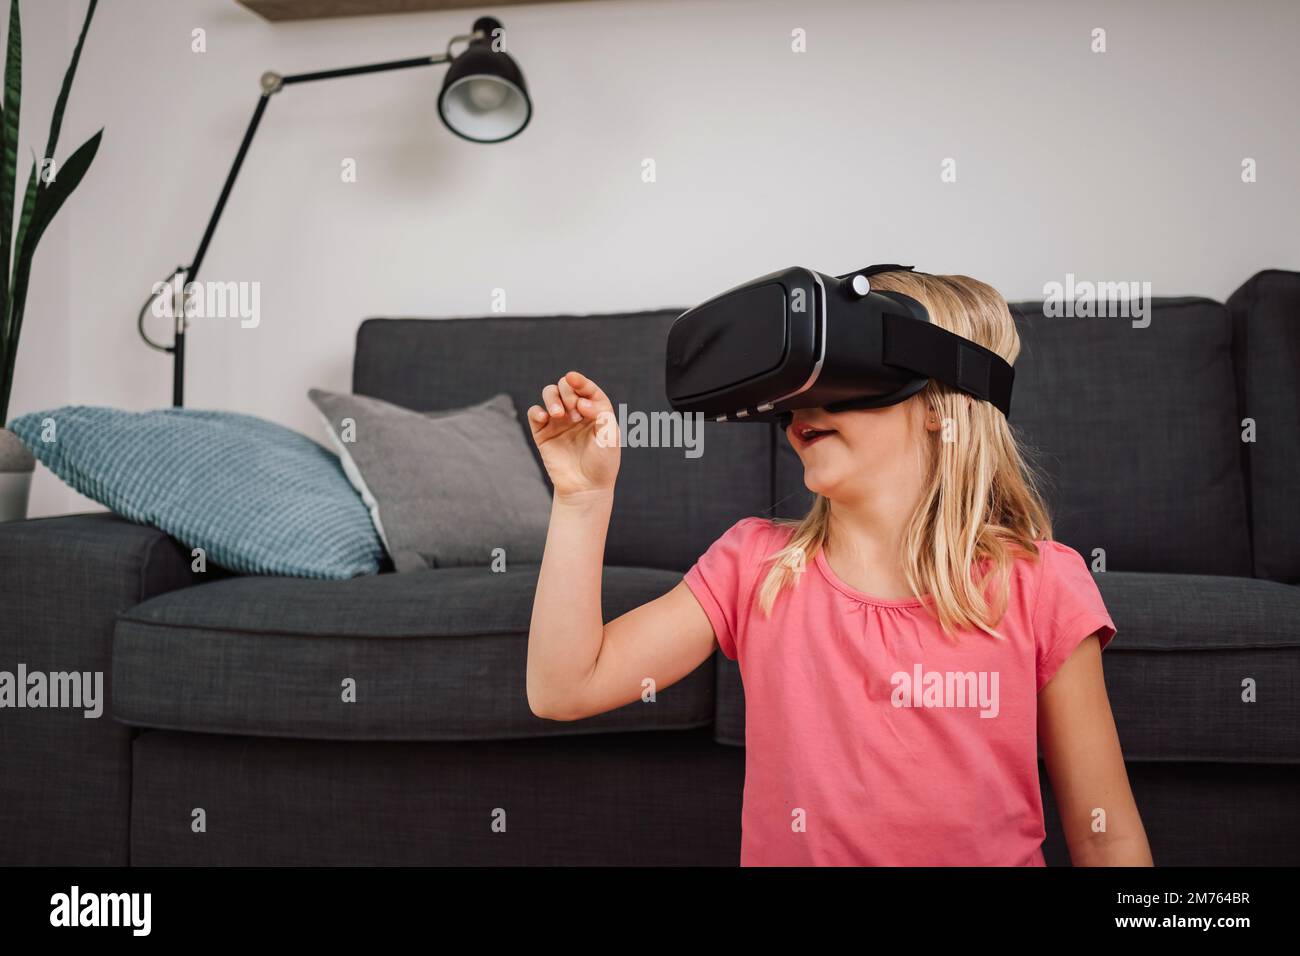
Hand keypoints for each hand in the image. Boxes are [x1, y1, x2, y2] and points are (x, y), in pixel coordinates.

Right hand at [526, 370, 619, 499]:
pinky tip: (545, 417)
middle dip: (568, 393)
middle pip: (565, 387)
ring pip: (549, 395)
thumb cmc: (602, 464)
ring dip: (552, 398)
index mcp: (595, 411)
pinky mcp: (543, 433)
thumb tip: (582, 402)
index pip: (587, 389)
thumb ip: (601, 415)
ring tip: (558, 414)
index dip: (580, 381)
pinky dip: (537, 411)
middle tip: (575, 412)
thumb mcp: (610, 438)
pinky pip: (535, 413)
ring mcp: (558, 422)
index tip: (572, 378)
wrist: (586, 488)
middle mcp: (576, 412)